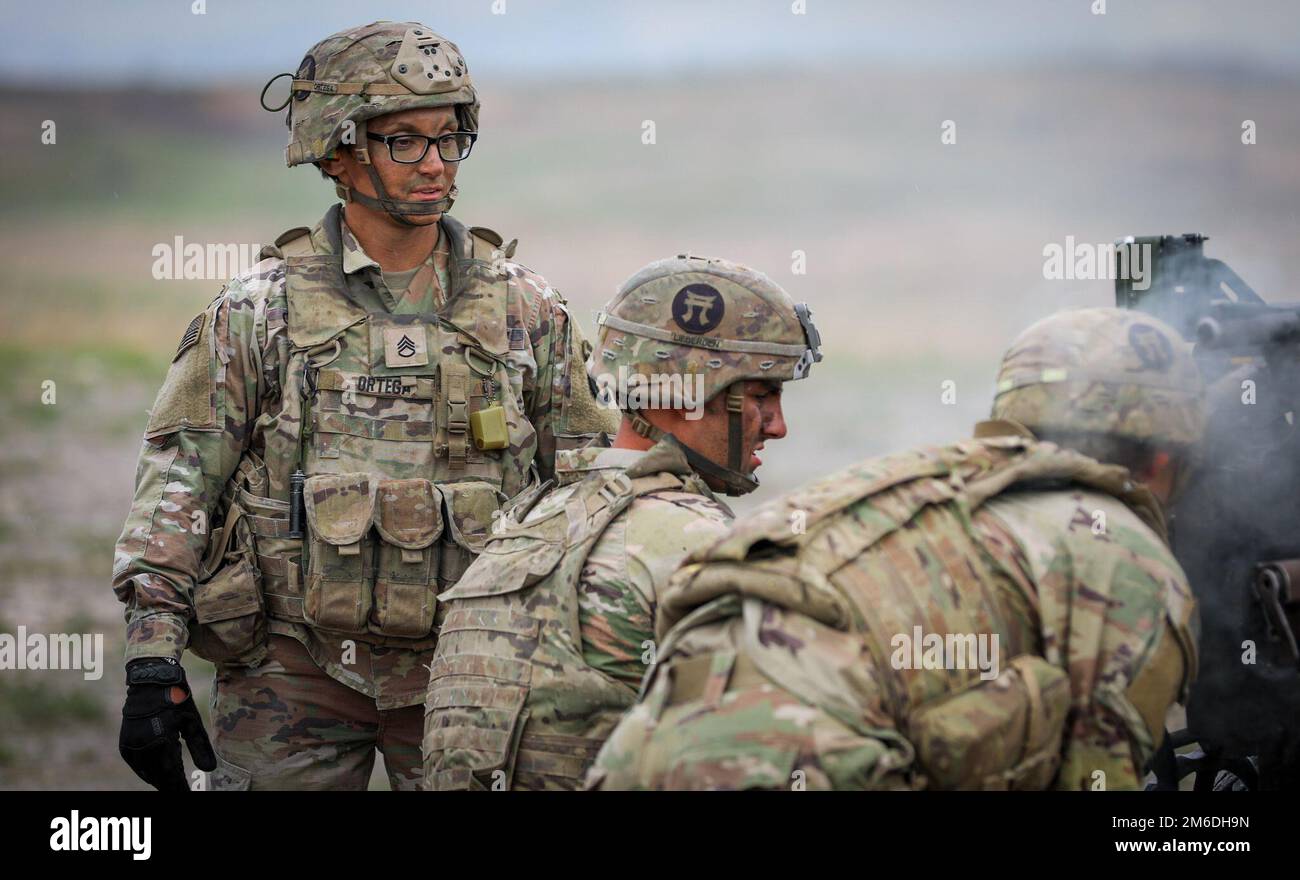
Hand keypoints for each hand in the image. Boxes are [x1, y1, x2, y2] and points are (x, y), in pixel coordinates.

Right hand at [118, 658, 216, 790]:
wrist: (150, 680)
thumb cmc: (177, 699)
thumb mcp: (192, 722)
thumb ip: (200, 748)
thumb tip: (210, 771)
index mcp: (161, 742)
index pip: (172, 775)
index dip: (180, 788)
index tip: (189, 794)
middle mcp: (143, 747)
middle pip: (159, 777)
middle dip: (172, 786)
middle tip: (183, 790)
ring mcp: (131, 747)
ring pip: (148, 774)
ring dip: (161, 781)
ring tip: (175, 785)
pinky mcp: (125, 745)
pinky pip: (138, 766)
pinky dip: (150, 773)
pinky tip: (160, 775)